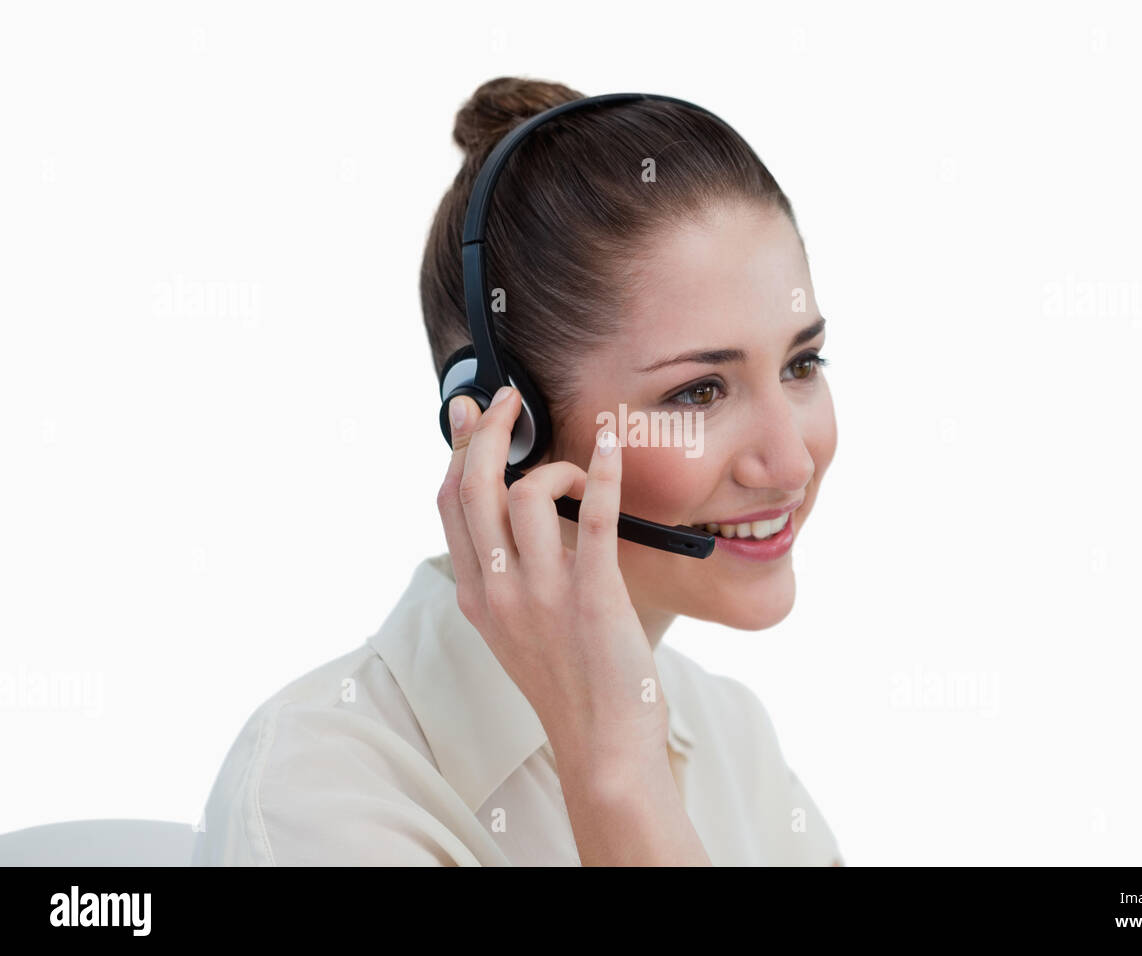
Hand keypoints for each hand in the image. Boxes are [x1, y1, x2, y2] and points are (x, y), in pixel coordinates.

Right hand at [436, 386, 668, 779]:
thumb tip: (510, 515)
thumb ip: (501, 577)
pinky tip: (610, 445)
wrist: (601, 744)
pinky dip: (600, 473)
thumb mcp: (512, 630)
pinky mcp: (591, 597)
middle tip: (509, 400)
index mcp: (476, 595)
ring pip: (523, 495)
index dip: (457, 450)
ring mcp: (541, 595)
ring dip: (554, 469)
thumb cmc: (569, 682)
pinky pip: (592, 519)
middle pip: (474, 487)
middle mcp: (498, 590)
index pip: (450, 504)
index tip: (467, 414)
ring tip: (578, 477)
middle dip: (488, 431)